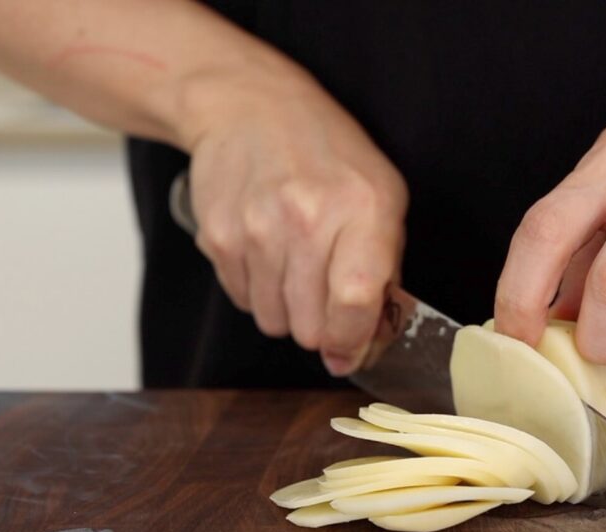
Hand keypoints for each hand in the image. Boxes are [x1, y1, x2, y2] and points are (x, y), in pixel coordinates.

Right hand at [183, 74, 406, 375]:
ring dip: (288, 310)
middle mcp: (309, 219)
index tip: (350, 351)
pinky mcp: (220, 237)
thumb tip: (374, 339)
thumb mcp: (383, 194)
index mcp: (364, 209)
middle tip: (324, 298)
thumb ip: (386, 266)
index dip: (353, 340)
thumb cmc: (328, 154)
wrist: (250, 106)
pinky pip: (243, 300)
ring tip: (295, 266)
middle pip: (311, 326)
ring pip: (275, 322)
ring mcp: (258, 229)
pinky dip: (258, 290)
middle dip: (322, 327)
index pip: (355, 301)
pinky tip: (267, 252)